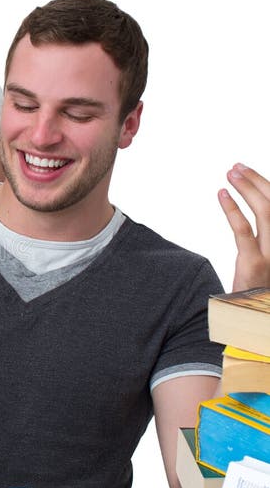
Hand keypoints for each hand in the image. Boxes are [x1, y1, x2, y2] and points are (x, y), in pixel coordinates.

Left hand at [218, 164, 269, 290]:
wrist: (258, 319)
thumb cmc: (261, 289)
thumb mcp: (267, 258)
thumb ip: (265, 235)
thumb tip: (256, 204)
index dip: (266, 185)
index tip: (249, 172)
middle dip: (257, 181)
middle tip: (237, 167)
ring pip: (265, 212)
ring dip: (247, 188)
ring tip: (230, 174)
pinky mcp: (255, 264)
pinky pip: (243, 230)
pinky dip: (232, 209)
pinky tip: (222, 194)